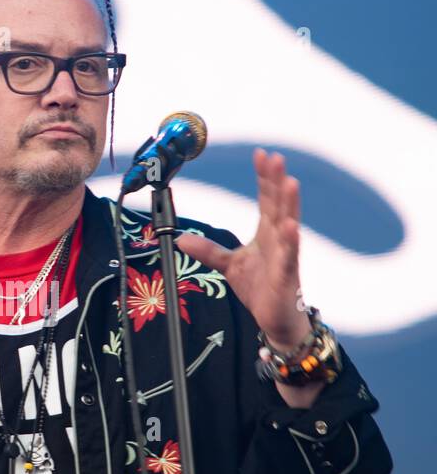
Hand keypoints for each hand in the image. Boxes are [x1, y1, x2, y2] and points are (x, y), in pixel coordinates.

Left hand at [174, 148, 310, 351]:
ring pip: (288, 225)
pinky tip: (292, 226)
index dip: (263, 177)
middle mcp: (279, 239)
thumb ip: (208, 250)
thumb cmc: (260, 288)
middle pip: (278, 205)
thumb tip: (182, 239)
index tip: (261, 154)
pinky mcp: (286, 276)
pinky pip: (289, 256)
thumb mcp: (228, 265)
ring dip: (290, 204)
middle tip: (275, 158)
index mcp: (267, 233)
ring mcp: (285, 256)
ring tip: (290, 182)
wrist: (276, 319)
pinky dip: (291, 242)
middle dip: (276, 181)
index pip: (266, 199)